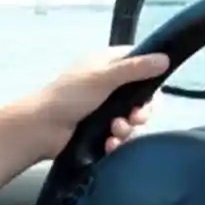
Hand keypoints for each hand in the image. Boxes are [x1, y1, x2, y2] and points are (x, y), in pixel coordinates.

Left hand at [23, 45, 170, 159]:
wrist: (39, 130)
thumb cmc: (68, 96)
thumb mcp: (102, 78)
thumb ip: (134, 69)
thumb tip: (165, 59)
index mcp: (106, 64)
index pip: (139, 62)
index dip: (150, 75)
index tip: (154, 90)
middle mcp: (107, 83)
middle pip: (140, 96)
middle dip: (141, 111)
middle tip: (136, 119)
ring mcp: (102, 108)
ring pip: (131, 119)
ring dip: (127, 129)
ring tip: (115, 134)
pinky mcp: (98, 130)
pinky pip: (119, 135)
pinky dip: (117, 141)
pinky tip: (109, 146)